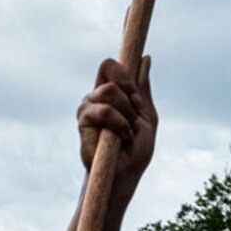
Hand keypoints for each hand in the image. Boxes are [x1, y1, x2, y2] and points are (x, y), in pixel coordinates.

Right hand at [76, 56, 157, 200]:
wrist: (126, 173)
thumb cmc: (136, 148)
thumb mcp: (146, 115)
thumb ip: (143, 88)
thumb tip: (145, 58)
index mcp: (111, 92)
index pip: (110, 65)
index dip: (124, 71)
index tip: (135, 92)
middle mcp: (96, 96)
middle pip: (110, 67)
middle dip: (130, 91)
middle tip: (134, 115)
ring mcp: (88, 107)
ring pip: (109, 90)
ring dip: (127, 112)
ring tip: (128, 131)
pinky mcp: (83, 121)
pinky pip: (104, 110)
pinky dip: (119, 124)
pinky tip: (121, 137)